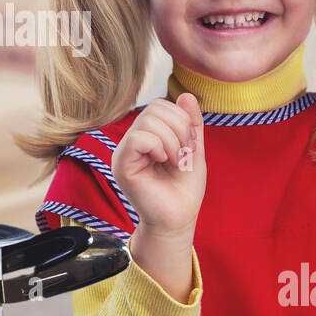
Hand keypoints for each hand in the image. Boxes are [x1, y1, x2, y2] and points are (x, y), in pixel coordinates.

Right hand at [111, 93, 205, 237]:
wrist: (178, 219)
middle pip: (154, 108)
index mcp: (146, 136)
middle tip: (183, 155)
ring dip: (172, 140)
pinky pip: (137, 138)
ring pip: (147, 121)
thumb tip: (186, 95)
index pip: (159, 105)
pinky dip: (158, 146)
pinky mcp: (122, 165)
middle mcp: (131, 141)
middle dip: (179, 129)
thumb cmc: (183, 190)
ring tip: (175, 162)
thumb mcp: (193, 149)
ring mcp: (124, 152)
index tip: (189, 146)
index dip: (181, 119)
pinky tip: (163, 161)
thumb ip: (190, 123)